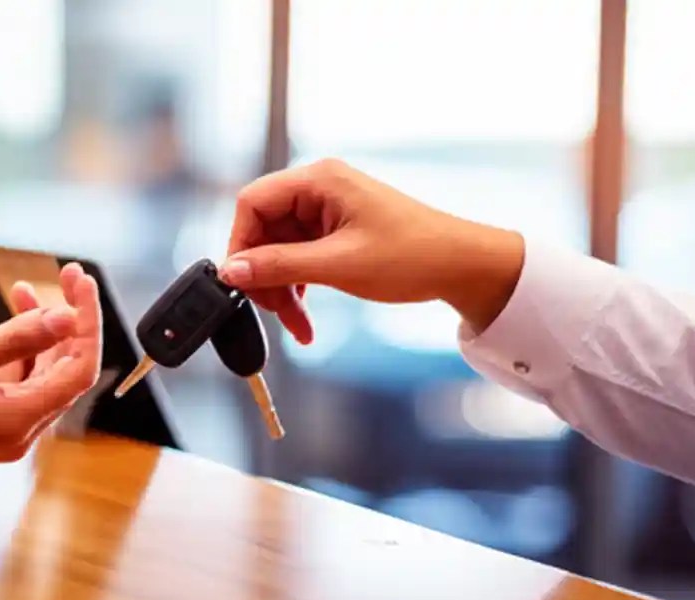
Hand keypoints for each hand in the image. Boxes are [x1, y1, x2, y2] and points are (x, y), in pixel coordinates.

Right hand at [0, 263, 101, 513]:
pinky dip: (12, 356)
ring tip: (18, 291)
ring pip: (40, 376)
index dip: (88, 321)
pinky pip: (15, 388)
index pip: (80, 367)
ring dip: (36, 334)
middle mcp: (21, 432)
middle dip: (66, 321)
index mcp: (19, 420)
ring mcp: (5, 434)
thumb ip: (15, 339)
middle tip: (59, 275)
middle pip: (65, 370)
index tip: (80, 280)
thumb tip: (67, 318)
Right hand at [218, 158, 525, 341]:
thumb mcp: (338, 265)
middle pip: (263, 230)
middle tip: (275, 311)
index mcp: (319, 180)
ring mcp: (327, 211)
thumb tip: (232, 271)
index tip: (241, 282)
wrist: (461, 267)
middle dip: (265, 276)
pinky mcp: (335, 233)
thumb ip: (279, 266)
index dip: (240, 244)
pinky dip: (298, 288)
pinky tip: (304, 317)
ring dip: (281, 289)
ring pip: (279, 251)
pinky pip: (298, 259)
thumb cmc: (412, 255)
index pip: (252, 203)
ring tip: (296, 323)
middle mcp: (319, 189)